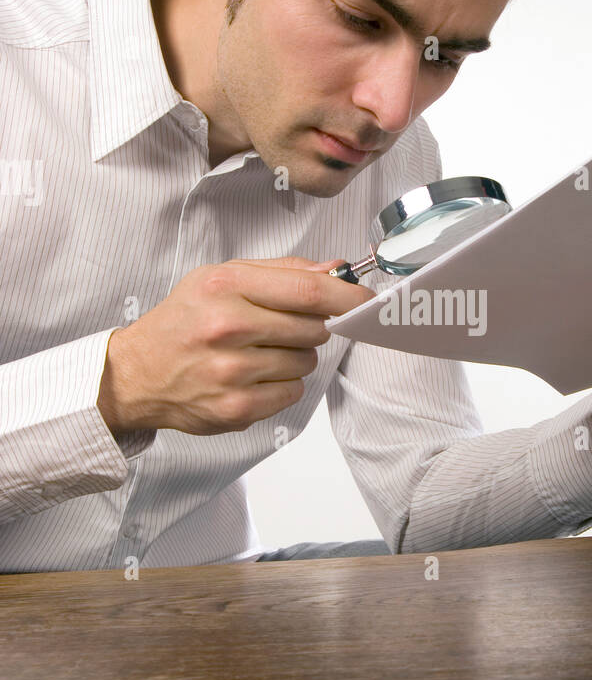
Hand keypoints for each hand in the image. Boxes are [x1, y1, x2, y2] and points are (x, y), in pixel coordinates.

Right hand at [97, 257, 372, 436]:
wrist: (136, 373)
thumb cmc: (184, 321)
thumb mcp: (221, 278)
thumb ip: (282, 272)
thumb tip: (336, 270)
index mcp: (226, 287)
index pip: (308, 291)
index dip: (347, 296)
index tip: (367, 299)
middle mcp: (228, 328)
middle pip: (314, 328)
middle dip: (311, 327)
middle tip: (280, 327)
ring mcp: (232, 372)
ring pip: (306, 362)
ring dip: (294, 356)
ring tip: (258, 351)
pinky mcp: (236, 408)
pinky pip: (292, 393)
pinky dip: (282, 384)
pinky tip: (252, 376)